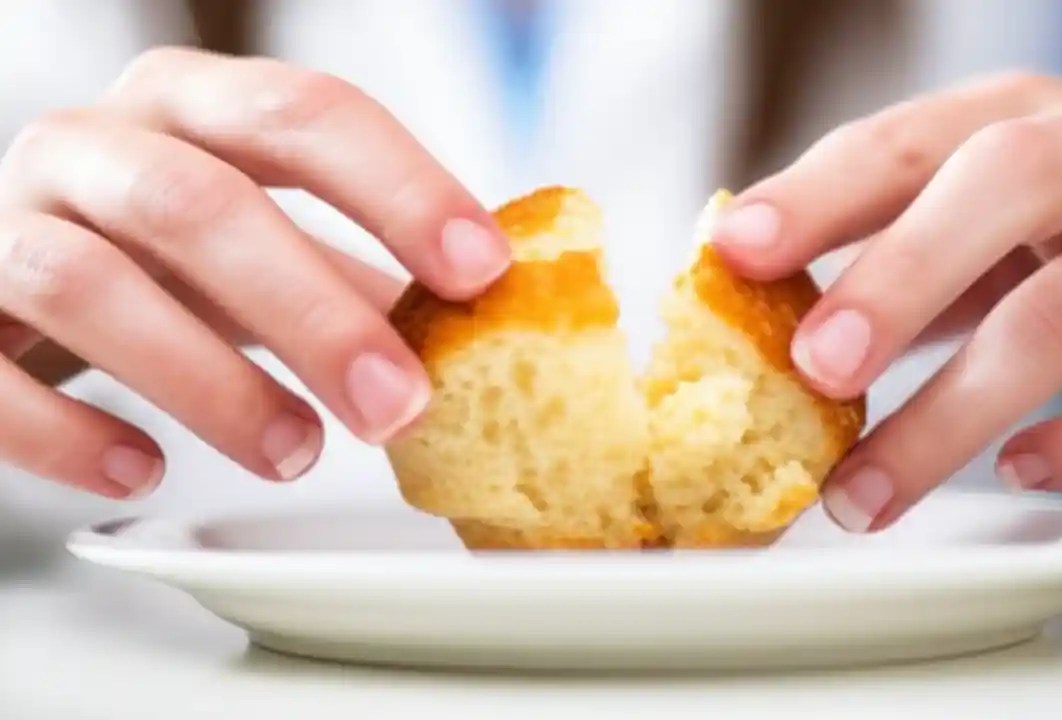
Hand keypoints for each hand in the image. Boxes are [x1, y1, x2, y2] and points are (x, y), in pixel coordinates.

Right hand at [0, 48, 510, 498]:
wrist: (7, 273)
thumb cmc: (166, 258)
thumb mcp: (266, 243)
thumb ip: (362, 272)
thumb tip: (496, 322)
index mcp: (192, 105)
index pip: (305, 115)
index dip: (400, 188)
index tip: (482, 269)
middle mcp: (92, 144)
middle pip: (201, 205)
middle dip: (311, 311)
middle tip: (398, 406)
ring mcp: (6, 222)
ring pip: (90, 282)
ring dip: (207, 381)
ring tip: (296, 454)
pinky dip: (66, 430)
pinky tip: (141, 472)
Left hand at [712, 73, 1061, 530]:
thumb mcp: (994, 195)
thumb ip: (893, 232)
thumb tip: (754, 291)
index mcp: (1015, 118)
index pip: (905, 141)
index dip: (815, 195)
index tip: (734, 251)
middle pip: (1003, 190)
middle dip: (899, 279)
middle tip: (816, 367)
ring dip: (954, 416)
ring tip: (866, 492)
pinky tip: (1022, 466)